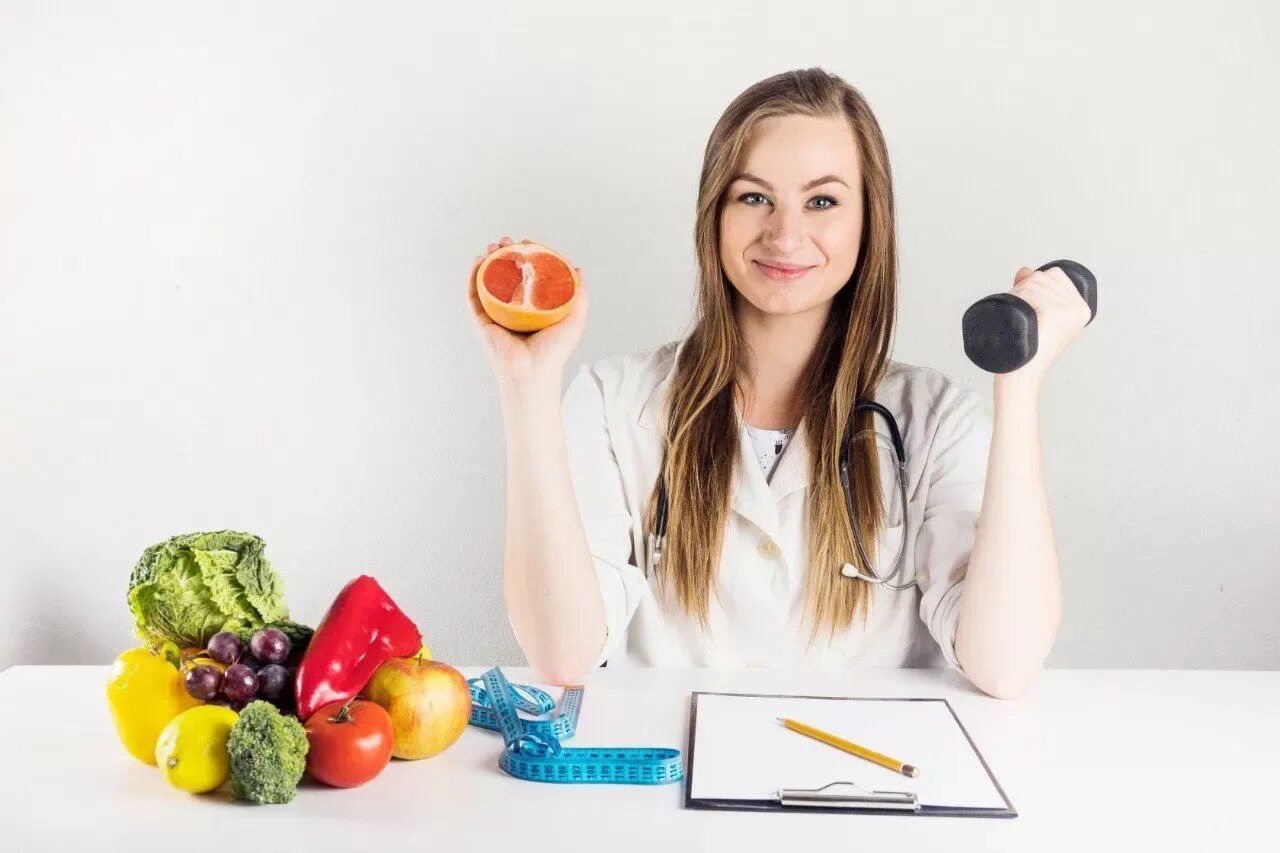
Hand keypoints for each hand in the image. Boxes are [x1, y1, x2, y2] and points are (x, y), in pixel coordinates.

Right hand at [466, 236, 588, 385]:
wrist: (533, 371)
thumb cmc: (555, 350)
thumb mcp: (575, 318)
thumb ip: (579, 294)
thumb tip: (577, 268)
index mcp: (534, 308)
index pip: (528, 276)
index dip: (527, 257)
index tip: (528, 243)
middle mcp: (514, 309)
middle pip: (508, 275)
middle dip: (506, 254)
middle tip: (508, 240)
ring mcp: (497, 314)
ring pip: (489, 281)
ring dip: (489, 260)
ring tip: (494, 245)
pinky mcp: (483, 321)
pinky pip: (474, 295)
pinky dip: (473, 277)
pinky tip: (479, 260)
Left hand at [1000, 265, 1092, 386]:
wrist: (1022, 375)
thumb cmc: (1026, 348)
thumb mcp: (1035, 315)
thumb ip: (1032, 290)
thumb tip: (1025, 269)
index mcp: (1080, 308)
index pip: (1055, 274)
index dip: (1034, 282)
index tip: (1025, 303)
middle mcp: (1080, 308)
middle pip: (1043, 275)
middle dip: (1022, 288)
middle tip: (1017, 312)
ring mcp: (1070, 310)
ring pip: (1034, 282)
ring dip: (1017, 294)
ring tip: (1016, 316)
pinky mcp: (1058, 313)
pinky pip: (1029, 293)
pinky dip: (1017, 300)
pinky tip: (1018, 316)